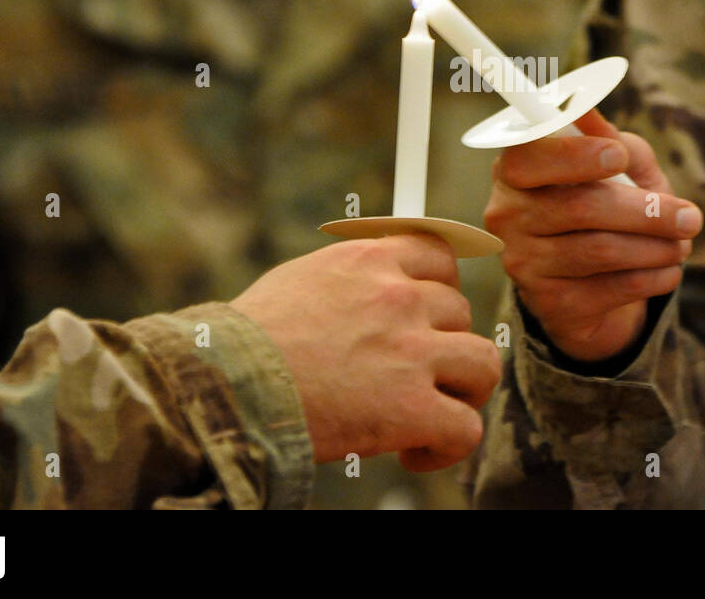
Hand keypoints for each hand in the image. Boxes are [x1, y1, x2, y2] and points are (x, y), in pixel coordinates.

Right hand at [230, 234, 500, 471]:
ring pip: (482, 363)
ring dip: (462, 389)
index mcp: (369, 261)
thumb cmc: (244, 342)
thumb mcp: (300, 279)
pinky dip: (448, 446)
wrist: (222, 387)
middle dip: (441, 344)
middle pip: (461, 312)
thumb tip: (375, 276)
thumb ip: (349, 275)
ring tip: (430, 409)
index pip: (440, 254)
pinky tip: (414, 451)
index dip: (440, 287)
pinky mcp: (411, 408)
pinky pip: (466, 427)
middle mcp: (398, 297)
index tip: (429, 314)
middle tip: (411, 374)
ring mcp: (410, 351)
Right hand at [484, 110, 702, 362]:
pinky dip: (650, 278)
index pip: (529, 156)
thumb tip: (595, 113)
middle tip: (690, 218)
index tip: (619, 156)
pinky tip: (668, 271)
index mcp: (515, 169)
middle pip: (579, 207)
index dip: (575, 155)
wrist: (586, 283)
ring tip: (683, 244)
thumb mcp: (616, 169)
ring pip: (599, 250)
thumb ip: (615, 141)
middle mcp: (507, 213)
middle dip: (645, 212)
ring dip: (655, 248)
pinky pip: (608, 289)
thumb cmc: (602, 206)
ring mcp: (522, 261)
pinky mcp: (546, 302)